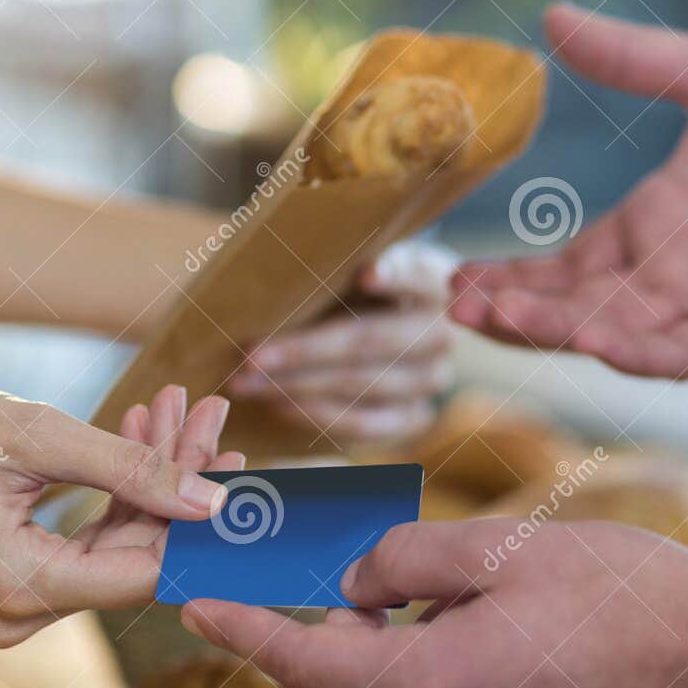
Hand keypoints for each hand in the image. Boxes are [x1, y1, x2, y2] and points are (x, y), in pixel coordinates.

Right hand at [0, 381, 236, 646]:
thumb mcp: (36, 435)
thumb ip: (131, 470)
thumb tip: (213, 501)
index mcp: (22, 587)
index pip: (146, 571)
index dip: (199, 523)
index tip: (241, 467)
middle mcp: (20, 614)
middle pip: (135, 555)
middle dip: (177, 482)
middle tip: (209, 415)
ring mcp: (16, 606)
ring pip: (116, 545)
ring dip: (150, 480)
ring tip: (178, 409)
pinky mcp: (15, 585)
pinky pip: (85, 543)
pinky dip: (113, 494)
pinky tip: (139, 436)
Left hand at [179, 518, 687, 687]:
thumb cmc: (626, 589)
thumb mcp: (503, 546)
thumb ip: (406, 559)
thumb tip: (357, 587)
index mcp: (439, 687)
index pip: (309, 663)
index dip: (246, 631)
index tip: (197, 607)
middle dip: (344, 634)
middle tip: (359, 577)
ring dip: (412, 656)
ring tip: (469, 599)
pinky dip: (460, 684)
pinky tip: (519, 643)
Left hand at [228, 240, 455, 440]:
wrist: (388, 324)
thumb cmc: (358, 286)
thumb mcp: (357, 262)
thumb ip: (341, 262)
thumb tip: (299, 265)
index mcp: (433, 282)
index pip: (419, 276)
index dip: (396, 277)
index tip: (366, 275)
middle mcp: (440, 334)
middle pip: (371, 341)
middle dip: (304, 349)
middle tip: (249, 356)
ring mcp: (432, 380)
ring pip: (360, 386)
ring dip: (296, 386)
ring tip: (247, 383)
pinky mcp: (414, 416)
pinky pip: (364, 425)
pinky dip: (316, 415)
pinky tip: (278, 404)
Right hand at [451, 4, 687, 377]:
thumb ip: (631, 58)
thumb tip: (554, 19)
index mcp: (652, 226)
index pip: (564, 269)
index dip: (510, 278)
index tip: (456, 277)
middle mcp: (670, 274)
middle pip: (573, 309)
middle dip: (514, 311)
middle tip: (455, 303)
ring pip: (614, 335)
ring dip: (556, 332)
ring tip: (494, 313)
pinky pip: (684, 351)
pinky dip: (637, 351)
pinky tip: (593, 339)